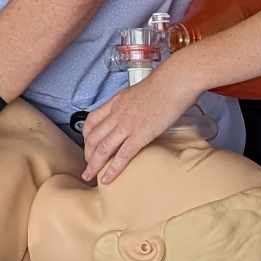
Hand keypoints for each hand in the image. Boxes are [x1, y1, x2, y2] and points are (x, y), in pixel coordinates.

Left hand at [80, 67, 195, 184]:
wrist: (174, 81)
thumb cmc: (164, 85)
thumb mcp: (139, 92)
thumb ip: (132, 104)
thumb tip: (136, 113)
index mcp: (116, 102)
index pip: (91, 120)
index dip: (86, 136)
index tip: (87, 145)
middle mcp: (117, 114)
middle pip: (93, 137)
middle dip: (87, 154)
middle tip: (87, 166)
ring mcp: (127, 124)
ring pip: (103, 148)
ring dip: (94, 165)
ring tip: (90, 176)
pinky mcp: (140, 134)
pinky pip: (122, 155)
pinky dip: (112, 169)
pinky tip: (107, 178)